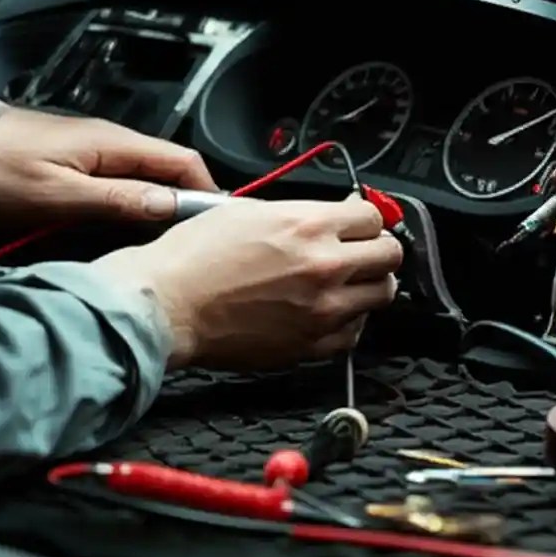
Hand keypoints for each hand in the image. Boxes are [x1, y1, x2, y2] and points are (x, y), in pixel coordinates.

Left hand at [0, 108, 216, 225]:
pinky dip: (131, 206)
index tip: (216, 228)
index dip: (207, 192)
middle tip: (190, 246)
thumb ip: (116, 200)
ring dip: (156, 209)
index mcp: (115, 146)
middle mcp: (110, 143)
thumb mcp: (58, 195)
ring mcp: (91, 150)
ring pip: (143, 180)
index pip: (183, 162)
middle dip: (185, 205)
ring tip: (161, 245)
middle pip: (167, 172)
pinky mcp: (73, 162)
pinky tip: (123, 231)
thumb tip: (169, 206)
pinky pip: (119, 183)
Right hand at [92, 198, 402, 370]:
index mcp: (309, 226)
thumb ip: (299, 213)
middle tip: (362, 253)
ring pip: (381, 295)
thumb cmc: (192, 258)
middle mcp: (324, 267)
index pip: (373, 217)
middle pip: (390, 255)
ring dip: (369, 286)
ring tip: (348, 284)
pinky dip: (350, 321)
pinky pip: (355, 333)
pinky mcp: (311, 345)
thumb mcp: (246, 210)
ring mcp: (322, 310)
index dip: (366, 219)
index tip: (359, 225)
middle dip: (377, 250)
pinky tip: (329, 313)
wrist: (166, 306)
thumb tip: (334, 214)